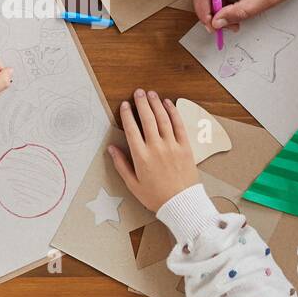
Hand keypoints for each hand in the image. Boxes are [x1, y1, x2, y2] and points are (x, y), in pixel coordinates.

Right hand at [107, 89, 198, 211]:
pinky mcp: (185, 147)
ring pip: (162, 119)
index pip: (131, 129)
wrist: (181, 203)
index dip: (126, 115)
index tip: (124, 105)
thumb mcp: (133, 184)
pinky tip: (168, 104)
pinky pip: (178, 125)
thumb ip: (121, 164)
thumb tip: (111, 148)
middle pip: (147, 119)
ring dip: (156, 104)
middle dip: (141, 103)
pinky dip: (173, 112)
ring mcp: (172, 146)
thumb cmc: (156, 196)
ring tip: (151, 94)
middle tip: (137, 92)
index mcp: (141, 157)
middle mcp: (156, 148)